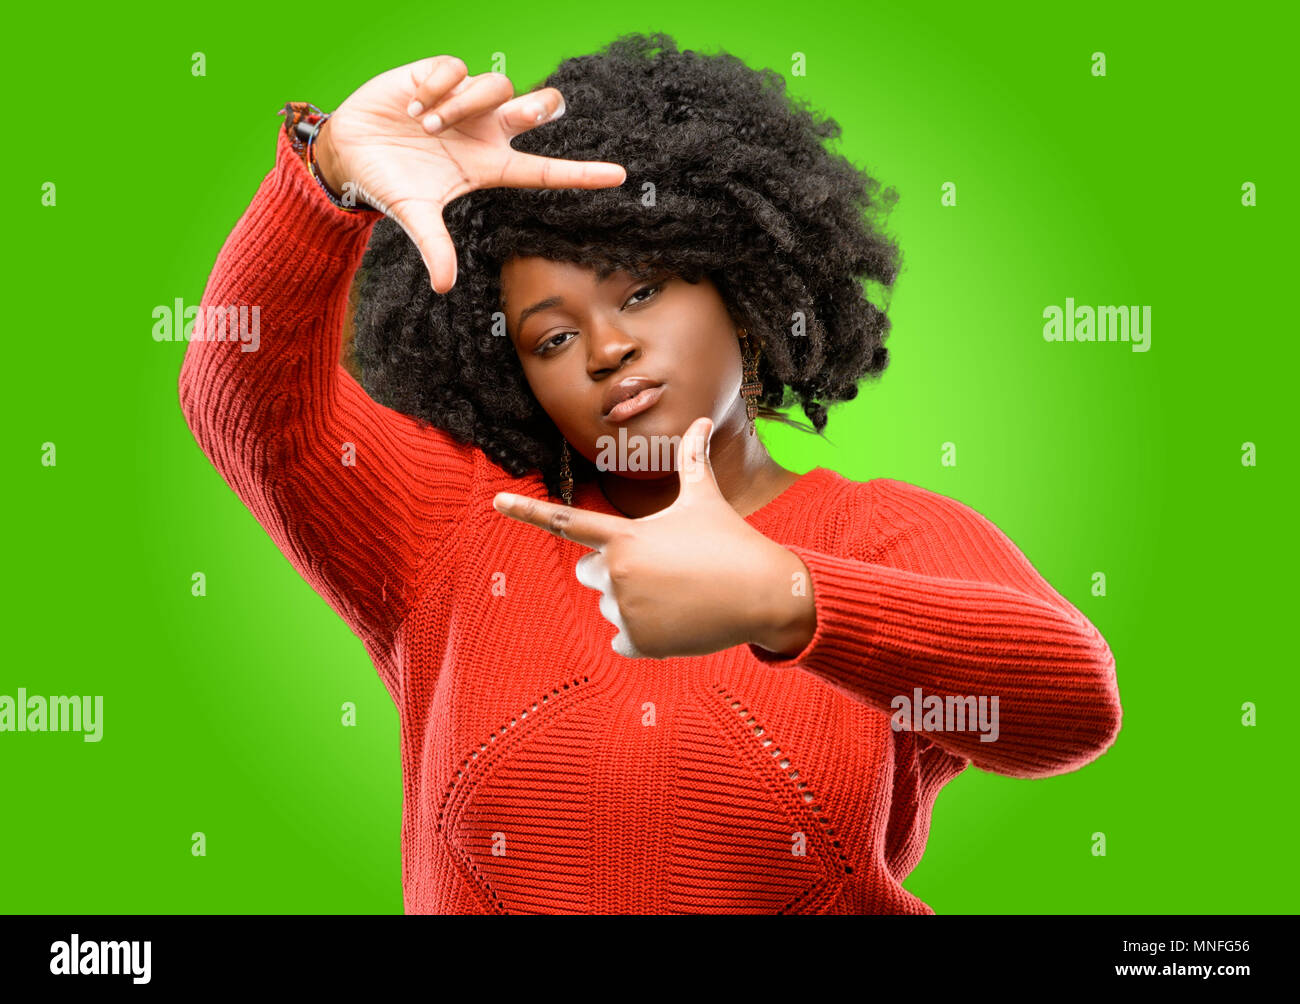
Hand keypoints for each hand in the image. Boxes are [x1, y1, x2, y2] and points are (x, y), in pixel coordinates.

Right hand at [315, 54, 626, 292]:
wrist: (349, 152)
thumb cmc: (389, 183)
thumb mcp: (414, 215)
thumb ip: (434, 246)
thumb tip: (443, 286)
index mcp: (489, 166)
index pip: (546, 170)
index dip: (583, 173)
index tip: (620, 176)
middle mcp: (484, 132)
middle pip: (535, 110)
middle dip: (540, 107)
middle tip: (527, 112)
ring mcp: (464, 102)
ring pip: (494, 87)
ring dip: (461, 106)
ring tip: (425, 125)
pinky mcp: (437, 75)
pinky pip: (455, 69)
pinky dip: (438, 85)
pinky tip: (414, 103)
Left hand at [491, 418, 816, 658]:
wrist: (764, 594)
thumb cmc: (731, 542)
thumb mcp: (705, 499)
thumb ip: (692, 460)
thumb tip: (700, 420)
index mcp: (625, 535)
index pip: (566, 521)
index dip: (527, 510)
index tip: (496, 501)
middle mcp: (616, 571)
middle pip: (588, 573)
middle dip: (616, 572)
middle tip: (661, 570)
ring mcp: (625, 609)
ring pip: (609, 608)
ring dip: (635, 605)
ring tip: (676, 596)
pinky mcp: (638, 642)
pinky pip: (622, 641)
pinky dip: (646, 637)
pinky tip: (676, 624)